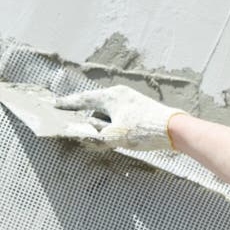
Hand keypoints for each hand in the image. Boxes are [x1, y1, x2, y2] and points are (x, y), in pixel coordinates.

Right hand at [55, 85, 185, 150]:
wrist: (174, 129)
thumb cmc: (143, 130)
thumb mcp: (113, 135)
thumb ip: (95, 133)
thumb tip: (83, 131)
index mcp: (110, 97)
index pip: (83, 100)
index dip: (68, 104)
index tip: (55, 105)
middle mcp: (120, 94)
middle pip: (95, 105)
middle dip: (85, 114)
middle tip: (72, 121)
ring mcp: (131, 100)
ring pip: (108, 111)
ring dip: (101, 122)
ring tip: (96, 134)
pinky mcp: (139, 108)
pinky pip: (118, 115)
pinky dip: (112, 123)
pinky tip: (114, 135)